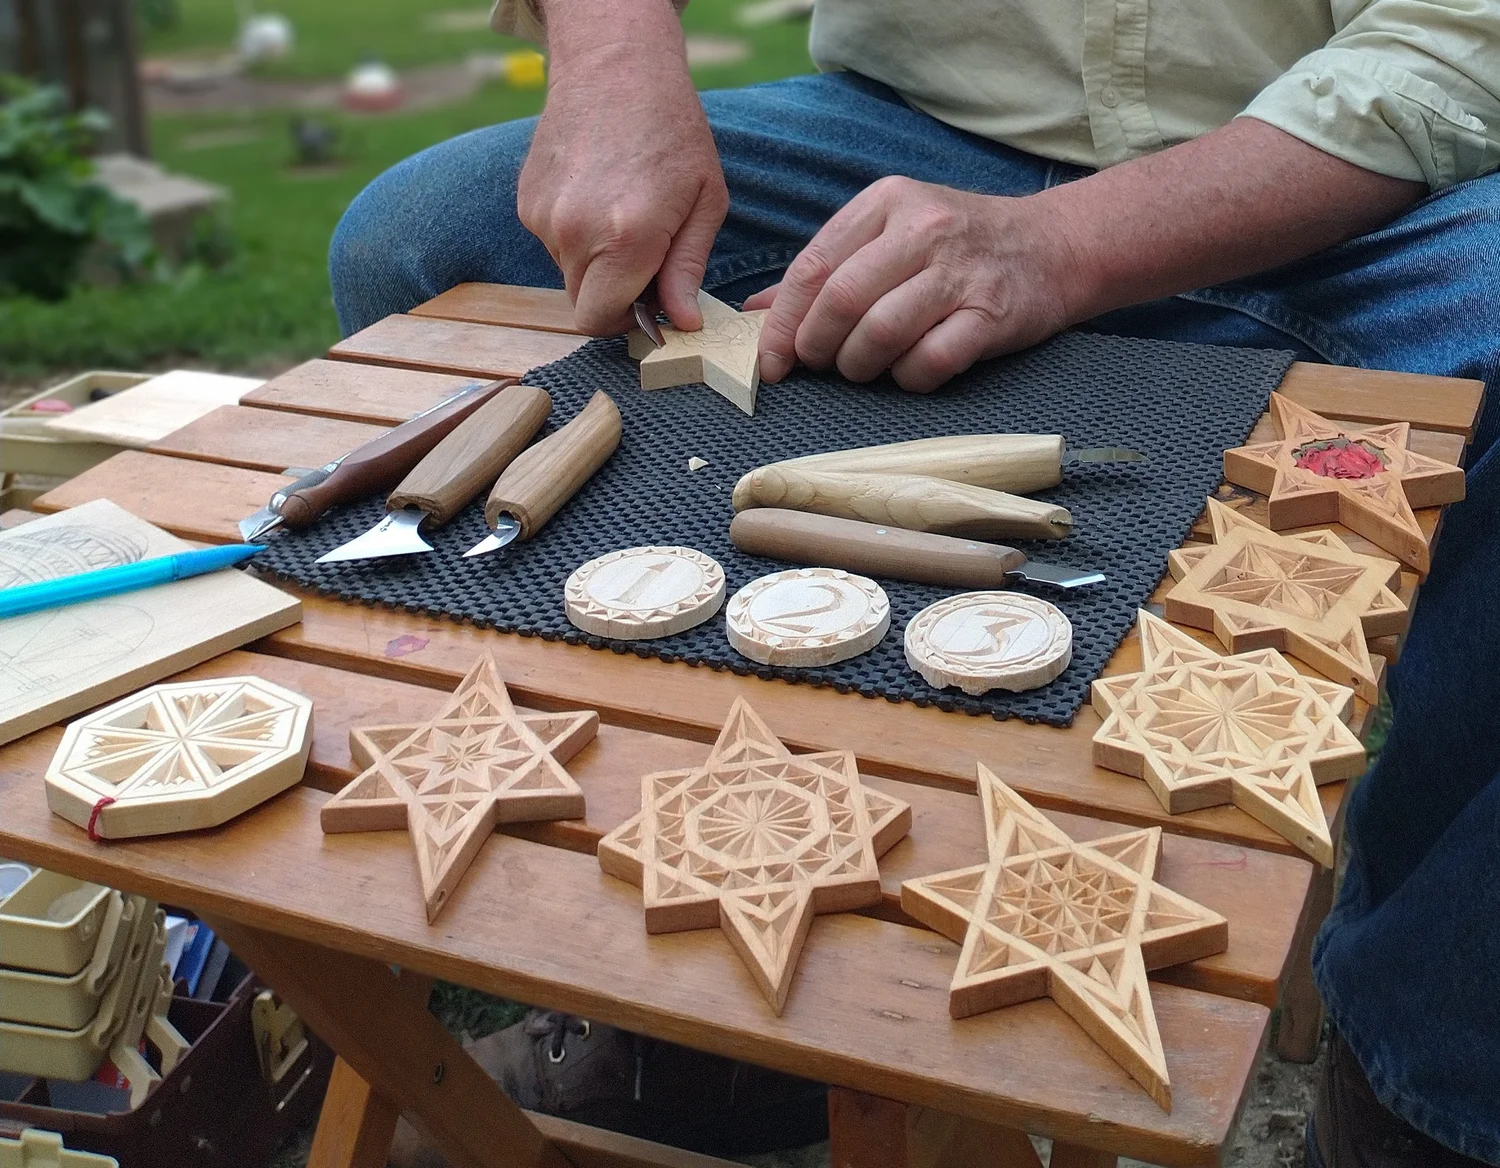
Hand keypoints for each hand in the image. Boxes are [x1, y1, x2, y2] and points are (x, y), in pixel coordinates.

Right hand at [519, 9, 727, 333]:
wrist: (614, 64)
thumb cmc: (672, 130)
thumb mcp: (706, 202)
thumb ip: (687, 269)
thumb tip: (681, 323)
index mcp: (626, 239)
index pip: (600, 321)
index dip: (625, 322)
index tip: (647, 303)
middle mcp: (575, 233)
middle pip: (582, 303)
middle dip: (612, 294)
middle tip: (644, 257)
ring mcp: (543, 216)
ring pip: (568, 272)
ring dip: (595, 261)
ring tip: (622, 210)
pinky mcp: (526, 200)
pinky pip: (552, 241)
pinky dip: (575, 233)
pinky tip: (598, 193)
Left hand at [746, 177, 1085, 392]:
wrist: (1053, 246)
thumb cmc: (957, 247)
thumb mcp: (889, 235)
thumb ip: (825, 270)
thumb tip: (756, 313)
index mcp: (887, 202)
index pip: (813, 267)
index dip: (783, 323)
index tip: (773, 361)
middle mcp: (924, 229)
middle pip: (842, 300)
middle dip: (818, 346)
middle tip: (822, 364)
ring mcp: (960, 272)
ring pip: (881, 333)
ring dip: (860, 365)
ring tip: (864, 368)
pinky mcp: (991, 315)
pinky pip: (930, 361)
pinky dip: (909, 378)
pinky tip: (910, 372)